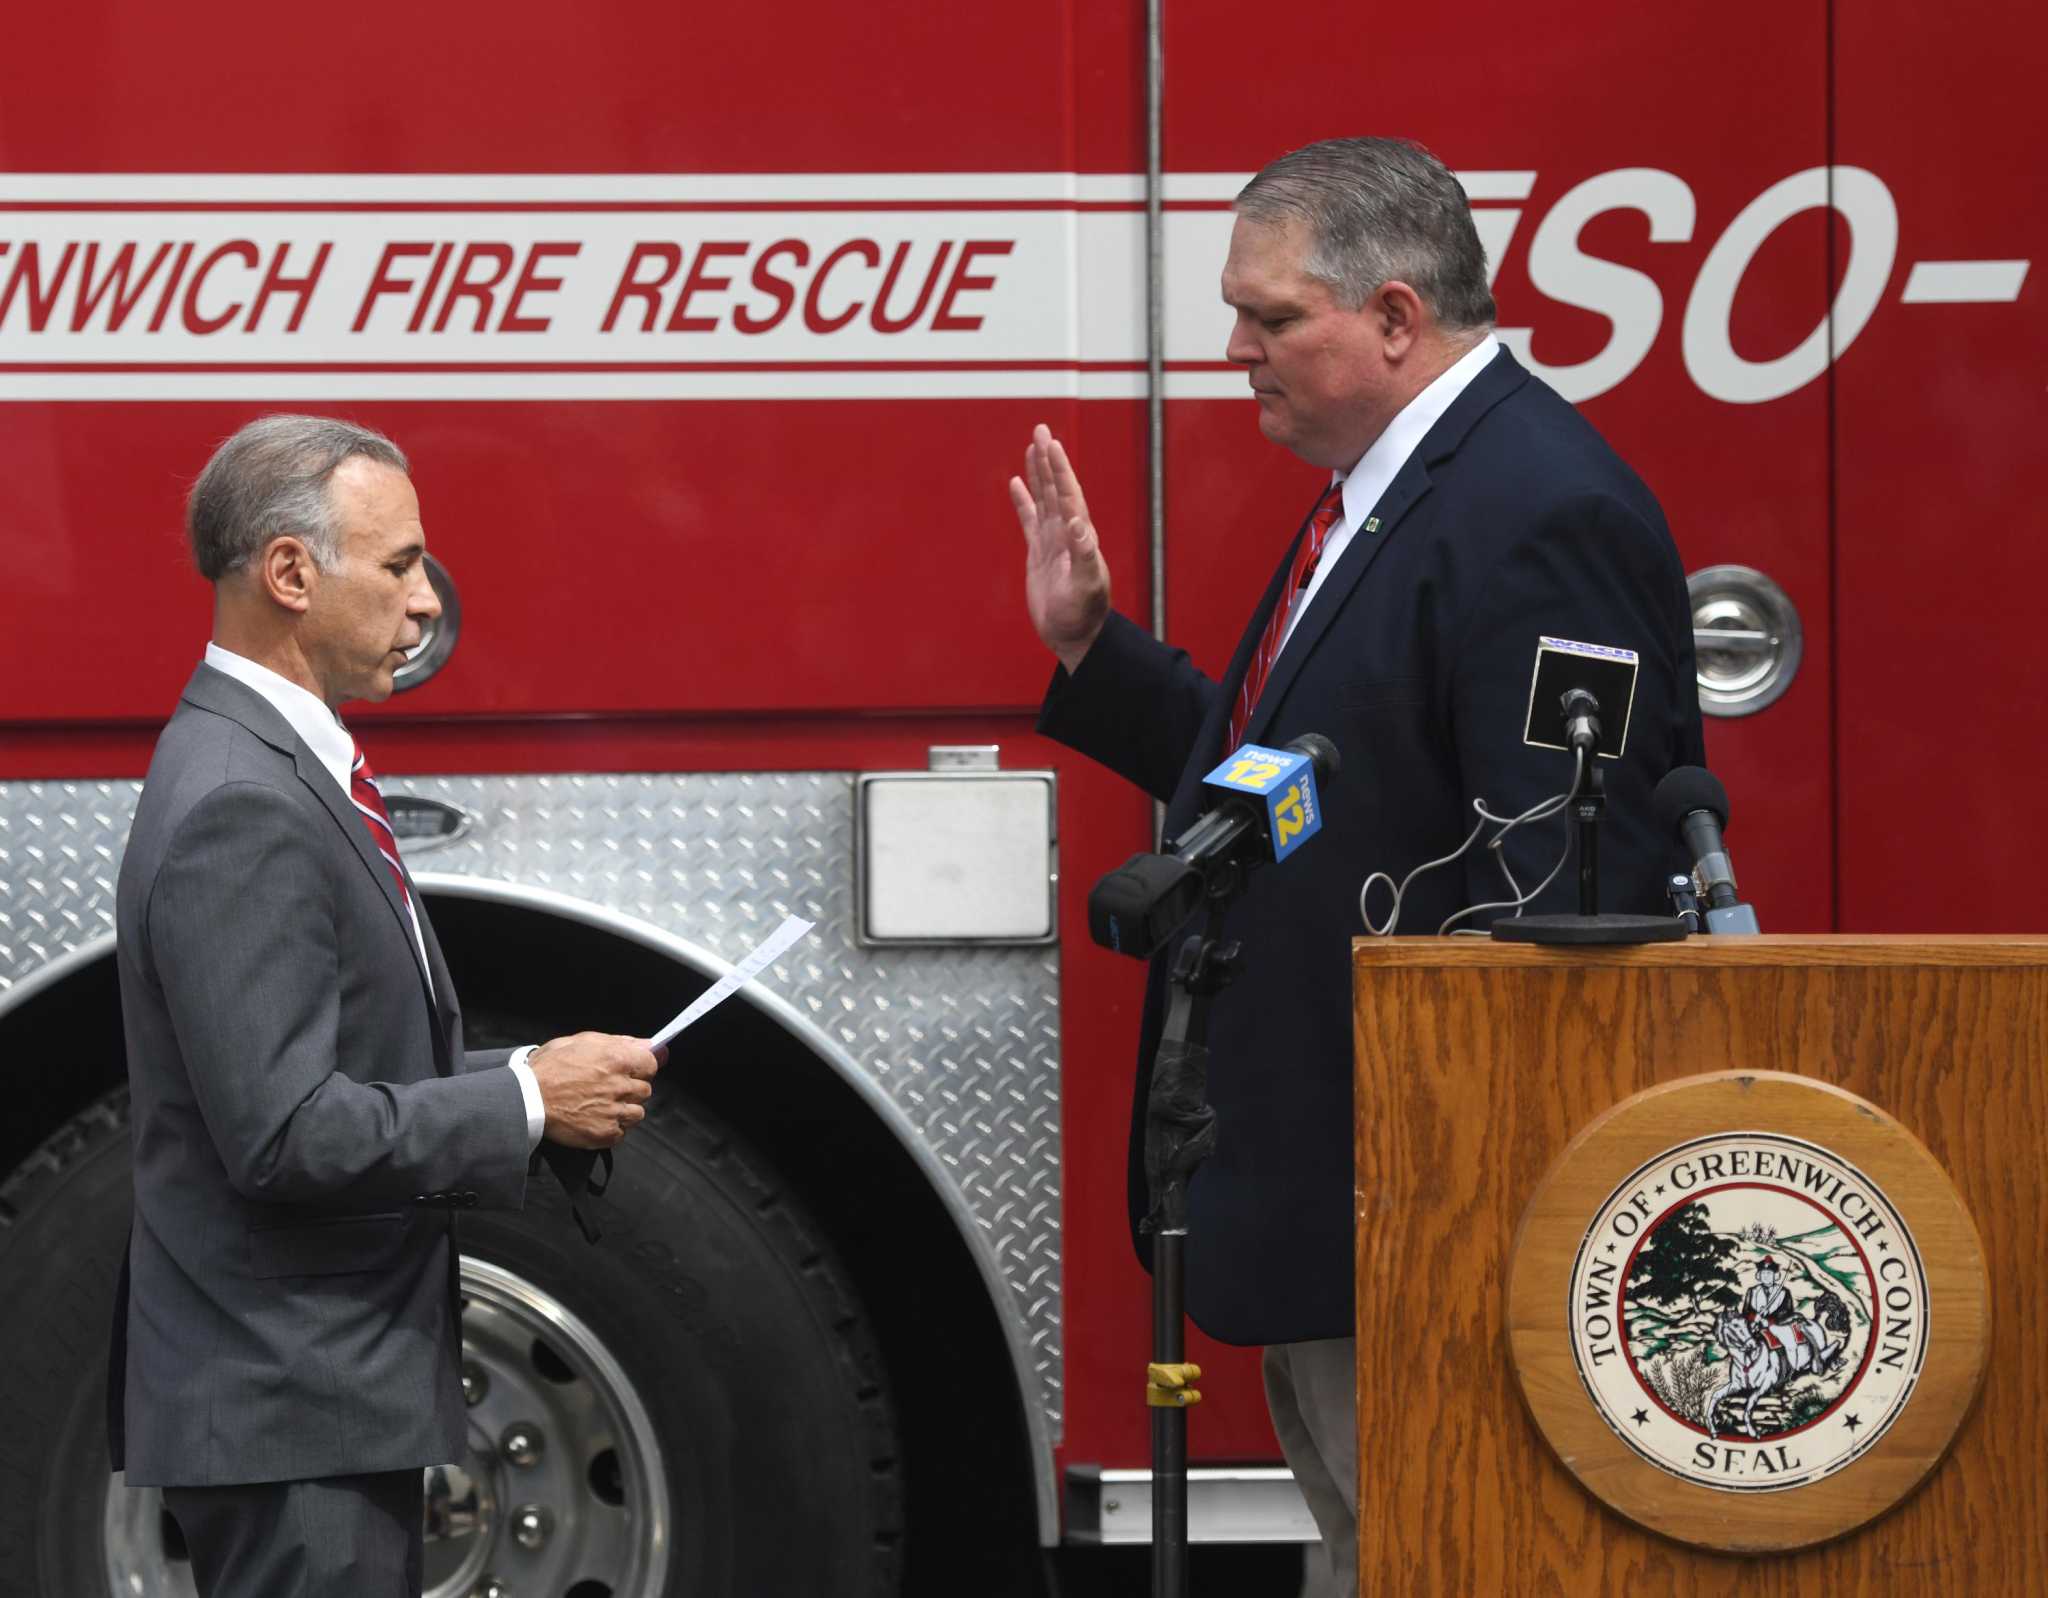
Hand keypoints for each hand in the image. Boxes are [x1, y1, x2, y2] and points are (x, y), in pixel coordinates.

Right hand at [529, 1032, 661, 1148]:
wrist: (525, 1100)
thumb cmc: (548, 1068)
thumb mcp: (580, 1042)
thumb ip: (618, 1042)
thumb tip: (647, 1044)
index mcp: (616, 1059)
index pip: (651, 1064)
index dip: (642, 1067)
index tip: (632, 1070)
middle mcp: (619, 1086)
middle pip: (644, 1090)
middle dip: (630, 1089)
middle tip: (607, 1088)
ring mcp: (614, 1112)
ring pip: (637, 1113)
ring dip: (623, 1110)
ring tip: (600, 1105)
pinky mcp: (605, 1133)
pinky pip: (621, 1132)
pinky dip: (611, 1128)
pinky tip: (594, 1118)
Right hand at [1008, 423, 1110, 673]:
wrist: (1074, 636)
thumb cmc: (1081, 615)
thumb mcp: (1084, 586)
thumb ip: (1083, 554)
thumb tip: (1077, 522)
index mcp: (1080, 536)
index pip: (1068, 493)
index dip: (1059, 468)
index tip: (1050, 443)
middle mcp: (1069, 533)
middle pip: (1056, 488)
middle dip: (1049, 459)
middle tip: (1041, 429)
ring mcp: (1054, 542)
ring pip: (1044, 499)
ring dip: (1038, 473)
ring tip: (1032, 446)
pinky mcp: (1040, 554)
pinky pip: (1029, 520)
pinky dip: (1023, 501)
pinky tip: (1016, 484)